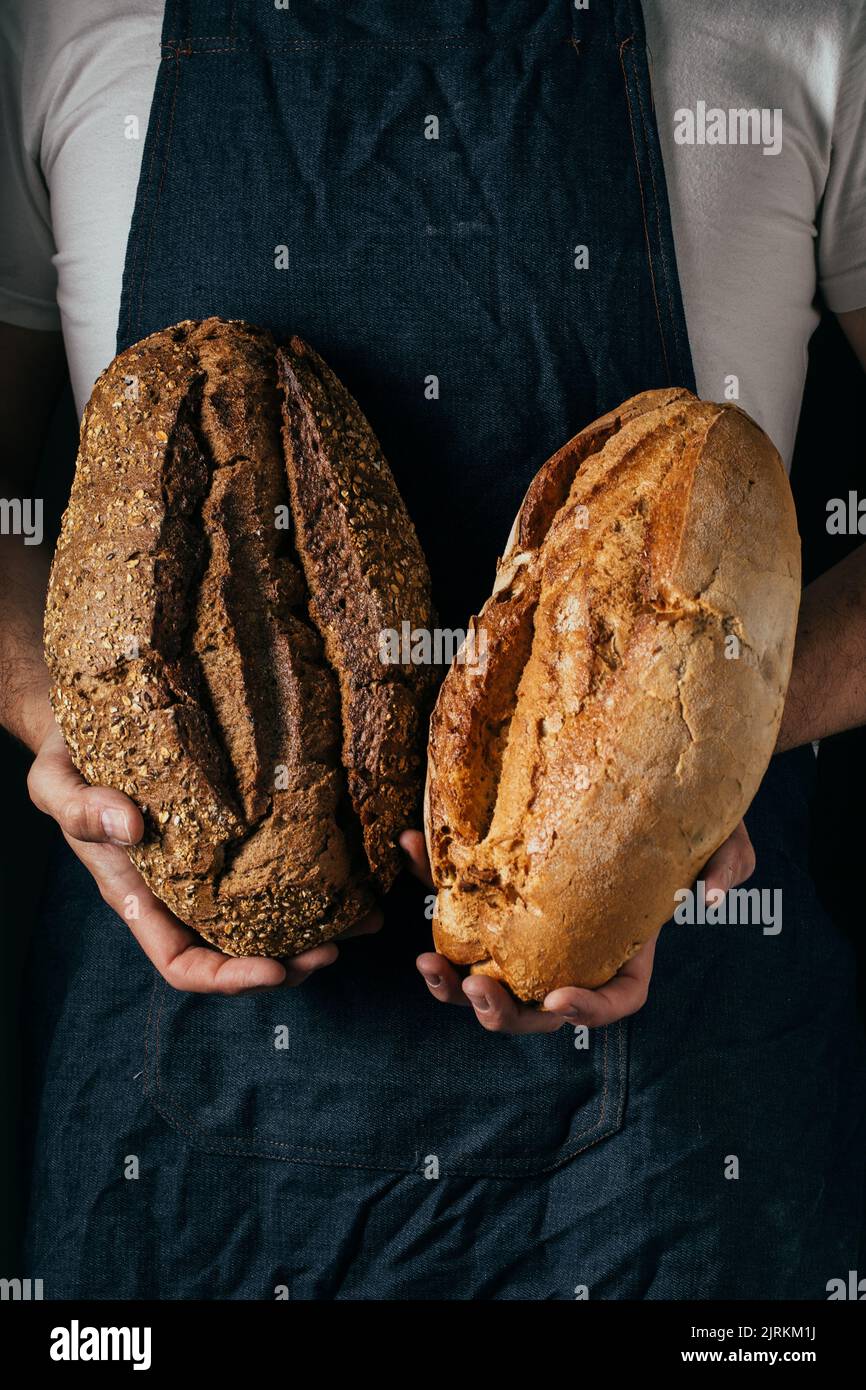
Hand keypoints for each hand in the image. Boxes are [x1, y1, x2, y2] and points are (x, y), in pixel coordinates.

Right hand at [27, 722, 381, 994]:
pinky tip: (356, 867)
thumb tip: (131, 826)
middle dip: (289, 961)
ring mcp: (216, 862)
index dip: (229, 979)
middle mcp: (184, 890)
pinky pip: (280, 862)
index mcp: (141, 897)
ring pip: (270, 914)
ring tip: (362, 918)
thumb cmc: (67, 757)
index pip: (184, 964)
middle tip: (335, 945)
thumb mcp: (56, 781)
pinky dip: (318, 873)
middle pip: (239, 952)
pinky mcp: (241, 827)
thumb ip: (82, 810)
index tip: (274, 970)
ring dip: (316, 925)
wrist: (85, 718)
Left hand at [401, 819, 754, 1034]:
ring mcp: (527, 921)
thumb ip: (729, 861)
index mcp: (625, 948)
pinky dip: (427, 877)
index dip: (587, 1013)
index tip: (558, 1000)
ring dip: (450, 983)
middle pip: (532, 1007)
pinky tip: (410, 844)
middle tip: (476, 988)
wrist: (645, 766)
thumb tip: (706, 896)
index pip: (613, 1000)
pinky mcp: (493, 881)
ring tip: (424, 966)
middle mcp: (571, 946)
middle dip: (498, 1014)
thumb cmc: (687, 809)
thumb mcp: (723, 832)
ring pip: (483, 973)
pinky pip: (456, 893)